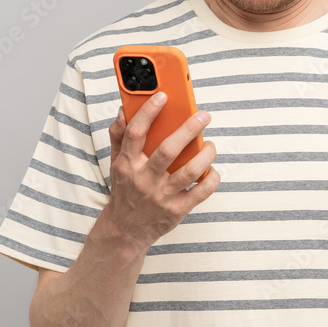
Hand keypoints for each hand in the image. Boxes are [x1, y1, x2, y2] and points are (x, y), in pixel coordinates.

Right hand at [104, 93, 219, 249]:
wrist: (125, 231)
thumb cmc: (125, 190)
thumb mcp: (115, 163)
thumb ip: (119, 136)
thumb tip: (124, 109)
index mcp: (127, 164)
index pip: (135, 133)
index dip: (149, 112)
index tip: (163, 96)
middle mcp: (143, 179)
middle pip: (168, 150)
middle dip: (189, 129)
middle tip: (203, 116)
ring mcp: (161, 196)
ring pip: (189, 171)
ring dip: (205, 154)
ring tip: (210, 144)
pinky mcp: (176, 211)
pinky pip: (201, 192)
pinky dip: (211, 178)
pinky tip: (212, 169)